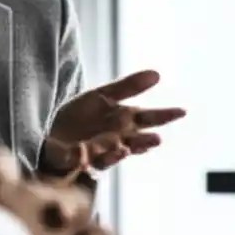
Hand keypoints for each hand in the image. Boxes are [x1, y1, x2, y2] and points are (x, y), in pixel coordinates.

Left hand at [41, 70, 184, 174]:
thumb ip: (129, 86)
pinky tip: (83, 152)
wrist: (53, 135)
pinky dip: (81, 157)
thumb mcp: (103, 95)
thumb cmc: (82, 117)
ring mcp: (96, 152)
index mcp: (123, 122)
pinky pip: (78, 160)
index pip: (147, 119)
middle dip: (143, 141)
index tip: (181, 111)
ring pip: (109, 155)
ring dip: (117, 153)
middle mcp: (115, 140)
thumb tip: (158, 73)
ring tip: (125, 149)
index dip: (163, 116)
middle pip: (133, 141)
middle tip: (157, 139)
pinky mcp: (74, 160)